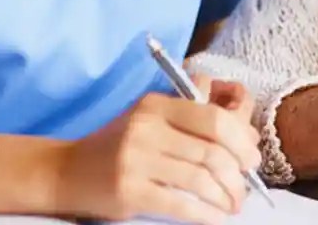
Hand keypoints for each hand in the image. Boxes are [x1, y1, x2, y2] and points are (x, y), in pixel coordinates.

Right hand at [54, 76, 261, 224]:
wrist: (66, 172)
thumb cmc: (118, 146)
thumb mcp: (149, 118)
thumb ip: (192, 116)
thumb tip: (246, 128)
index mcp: (156, 105)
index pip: (213, 117)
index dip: (241, 139)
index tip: (251, 158)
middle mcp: (146, 127)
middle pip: (212, 149)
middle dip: (238, 173)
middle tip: (245, 188)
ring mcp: (136, 159)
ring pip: (200, 178)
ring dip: (225, 197)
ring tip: (232, 206)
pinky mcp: (129, 191)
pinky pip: (180, 204)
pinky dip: (205, 214)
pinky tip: (215, 218)